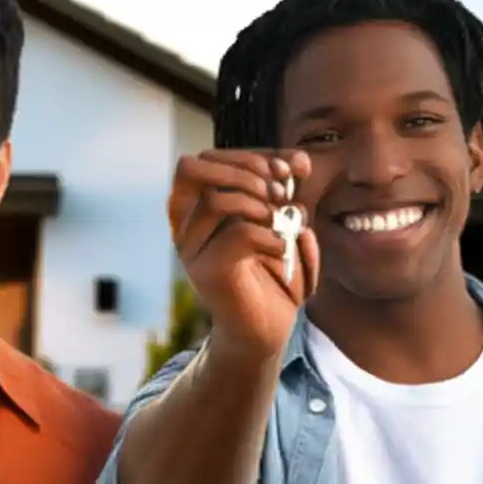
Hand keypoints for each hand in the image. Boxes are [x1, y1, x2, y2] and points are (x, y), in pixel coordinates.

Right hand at [168, 148, 319, 359]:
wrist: (266, 328)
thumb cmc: (273, 270)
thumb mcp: (283, 218)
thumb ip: (286, 187)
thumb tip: (299, 162)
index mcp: (195, 205)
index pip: (209, 157)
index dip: (254, 154)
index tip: (294, 170)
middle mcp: (183, 223)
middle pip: (194, 166)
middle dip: (246, 170)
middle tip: (281, 193)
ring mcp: (191, 248)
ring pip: (215, 199)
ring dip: (259, 205)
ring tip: (281, 223)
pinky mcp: (207, 272)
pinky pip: (239, 234)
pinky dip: (271, 236)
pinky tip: (281, 250)